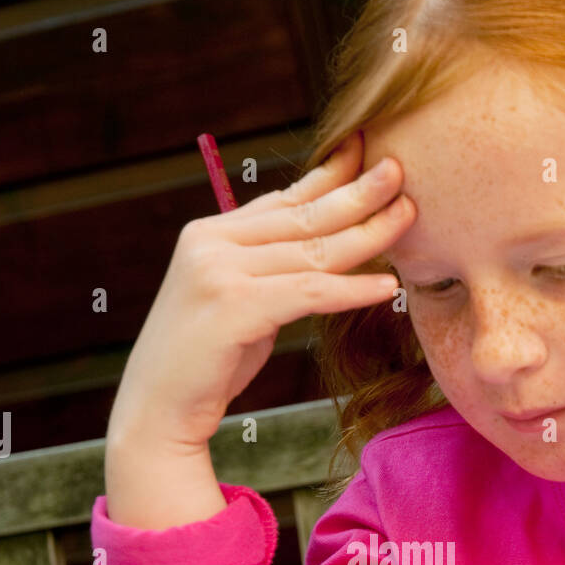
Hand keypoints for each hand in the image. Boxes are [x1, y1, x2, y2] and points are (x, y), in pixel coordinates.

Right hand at [108, 131, 415, 447]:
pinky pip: (308, 293)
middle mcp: (210, 243)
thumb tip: (323, 243)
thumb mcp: (238, 301)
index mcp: (210, 234)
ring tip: (407, 218)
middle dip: (356, 193)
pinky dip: (351, 290)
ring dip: (366, 235)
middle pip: (302, 217)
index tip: (367, 153)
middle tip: (400, 172)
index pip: (282, 200)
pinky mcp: (232, 307)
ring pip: (311, 252)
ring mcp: (218, 272)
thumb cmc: (205, 363)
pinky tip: (386, 287)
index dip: (329, 176)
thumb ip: (268, 268)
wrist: (157, 411)